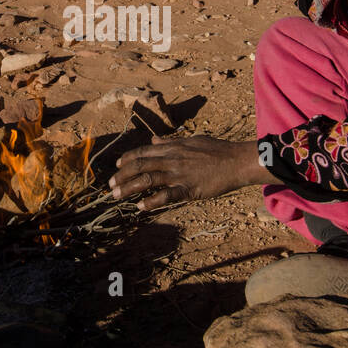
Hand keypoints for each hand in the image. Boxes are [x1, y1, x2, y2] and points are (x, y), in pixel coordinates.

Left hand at [109, 136, 270, 210]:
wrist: (236, 161)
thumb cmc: (217, 150)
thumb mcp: (192, 140)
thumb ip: (171, 142)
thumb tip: (154, 141)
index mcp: (172, 147)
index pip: (143, 152)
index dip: (127, 159)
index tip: (117, 167)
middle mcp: (171, 159)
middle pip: (139, 166)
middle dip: (121, 176)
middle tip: (110, 185)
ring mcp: (179, 174)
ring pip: (147, 180)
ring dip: (129, 188)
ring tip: (117, 196)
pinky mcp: (188, 189)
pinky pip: (165, 196)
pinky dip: (151, 202)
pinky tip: (141, 207)